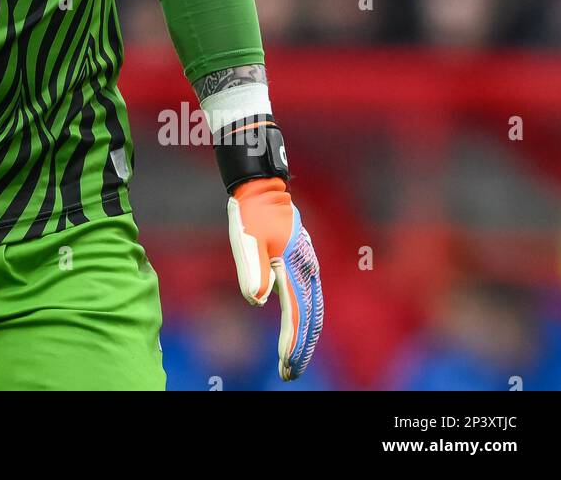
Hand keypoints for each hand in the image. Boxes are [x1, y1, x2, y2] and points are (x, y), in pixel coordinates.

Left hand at [227, 177, 323, 380]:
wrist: (262, 187)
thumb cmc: (251, 213)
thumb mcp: (246, 239)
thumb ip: (252, 269)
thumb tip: (258, 300)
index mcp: (294, 266)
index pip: (297, 314)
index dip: (293, 343)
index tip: (286, 366)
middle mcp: (307, 269)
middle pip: (311, 317)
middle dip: (302, 348)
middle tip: (291, 374)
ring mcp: (309, 266)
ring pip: (314, 308)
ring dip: (305, 336)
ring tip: (294, 360)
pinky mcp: (304, 262)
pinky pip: (310, 297)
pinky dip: (307, 318)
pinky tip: (299, 328)